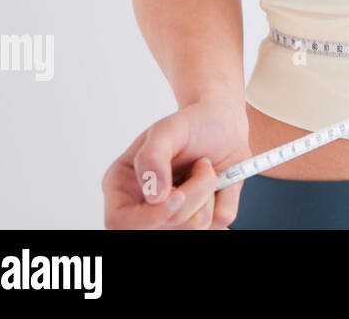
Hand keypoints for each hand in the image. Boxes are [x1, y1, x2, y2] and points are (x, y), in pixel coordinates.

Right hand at [102, 97, 250, 228]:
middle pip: (169, 223)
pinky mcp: (205, 220)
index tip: (177, 195)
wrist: (223, 124)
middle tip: (200, 163)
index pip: (121, 223)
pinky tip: (219, 180)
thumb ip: (152, 158)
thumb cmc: (190, 126)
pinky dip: (227, 195)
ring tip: (204, 168)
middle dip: (193, 191)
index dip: (149, 218)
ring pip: (197, 224)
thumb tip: (155, 197)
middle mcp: (145, 209)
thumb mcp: (166, 129)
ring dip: (209, 188)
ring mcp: (175, 218)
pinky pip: (221, 220)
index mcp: (123, 188)